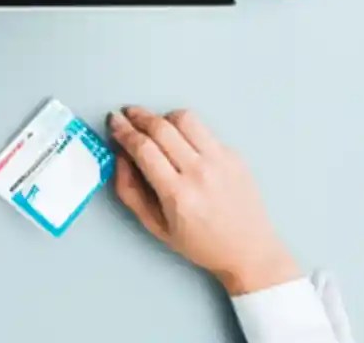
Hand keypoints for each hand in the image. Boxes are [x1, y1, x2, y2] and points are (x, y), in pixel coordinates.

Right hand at [109, 107, 299, 295]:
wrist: (249, 249)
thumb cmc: (200, 243)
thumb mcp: (156, 227)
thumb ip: (130, 191)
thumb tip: (120, 156)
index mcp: (178, 195)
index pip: (144, 149)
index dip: (124, 131)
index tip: (114, 122)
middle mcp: (200, 173)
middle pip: (162, 128)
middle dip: (138, 116)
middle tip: (126, 115)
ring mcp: (220, 160)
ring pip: (185, 119)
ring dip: (163, 117)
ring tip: (153, 124)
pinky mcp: (234, 154)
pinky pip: (203, 129)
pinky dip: (185, 128)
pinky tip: (179, 139)